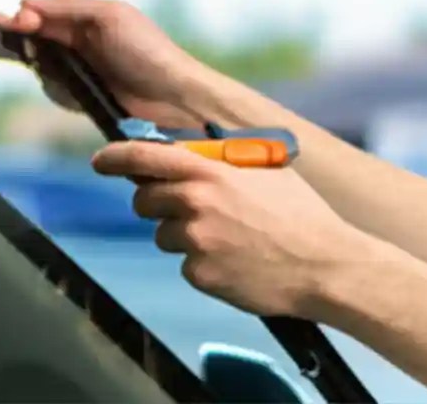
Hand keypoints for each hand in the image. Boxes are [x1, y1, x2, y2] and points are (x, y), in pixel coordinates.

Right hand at [0, 0, 219, 128]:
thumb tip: (26, 2)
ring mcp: (82, 67)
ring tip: (63, 74)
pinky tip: (73, 93)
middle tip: (22, 44)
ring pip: (43, 65)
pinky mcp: (84, 93)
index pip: (44, 10)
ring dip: (46, 70)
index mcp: (89, 15)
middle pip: (37, 35)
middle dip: (25, 39)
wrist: (173, 97)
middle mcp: (82, 39)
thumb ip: (67, 7)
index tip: (15, 22)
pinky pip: (56, 90)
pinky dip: (59, 92)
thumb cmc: (147, 51)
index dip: (26, 15)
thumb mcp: (108, 17)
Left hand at [92, 141, 373, 317]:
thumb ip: (220, 159)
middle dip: (157, 204)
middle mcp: (194, 203)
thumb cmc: (300, 213)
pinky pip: (186, 265)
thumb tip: (186, 150)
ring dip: (184, 236)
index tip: (99, 161)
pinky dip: (203, 265)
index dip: (114, 158)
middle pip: (144, 201)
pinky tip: (236, 262)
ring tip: (229, 239)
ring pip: (164, 236)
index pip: (143, 158)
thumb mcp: (263, 168)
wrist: (327, 266)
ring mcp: (195, 241)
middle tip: (190, 210)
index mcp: (209, 172)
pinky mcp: (200, 275)